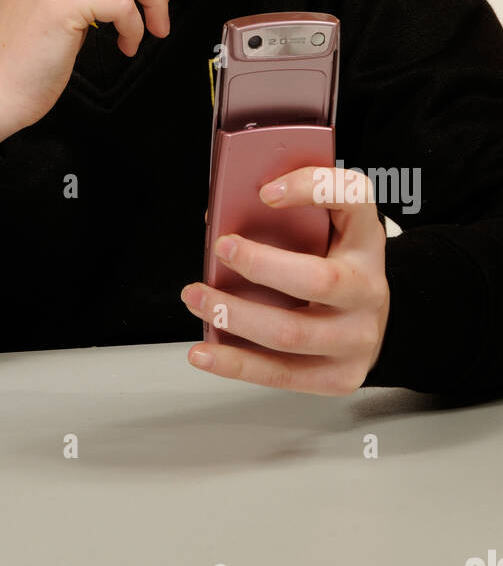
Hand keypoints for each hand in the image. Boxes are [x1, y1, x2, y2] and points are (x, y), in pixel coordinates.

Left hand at [180, 167, 389, 394]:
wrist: (369, 318)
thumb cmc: (335, 263)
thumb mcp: (327, 226)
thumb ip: (287, 212)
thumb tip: (220, 218)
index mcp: (365, 239)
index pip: (353, 198)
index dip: (311, 190)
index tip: (266, 192)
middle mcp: (369, 289)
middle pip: (319, 280)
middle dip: (261, 264)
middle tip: (220, 247)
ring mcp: (358, 338)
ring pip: (292, 334)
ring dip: (235, 316)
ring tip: (197, 298)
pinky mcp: (340, 376)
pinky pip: (282, 374)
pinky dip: (236, 363)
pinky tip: (205, 352)